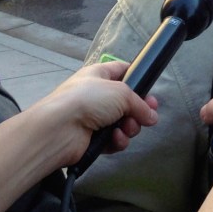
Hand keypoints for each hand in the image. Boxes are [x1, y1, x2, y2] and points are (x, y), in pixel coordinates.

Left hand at [30, 61, 158, 166]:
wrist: (59, 128)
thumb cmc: (88, 100)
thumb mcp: (121, 92)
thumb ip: (140, 103)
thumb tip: (152, 117)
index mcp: (99, 75)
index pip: (122, 71)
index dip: (138, 79)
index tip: (150, 92)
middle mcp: (96, 95)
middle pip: (126, 102)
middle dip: (139, 111)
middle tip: (147, 117)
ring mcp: (93, 118)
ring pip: (123, 123)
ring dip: (129, 127)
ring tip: (126, 128)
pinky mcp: (92, 139)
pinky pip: (113, 139)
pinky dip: (117, 140)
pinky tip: (115, 139)